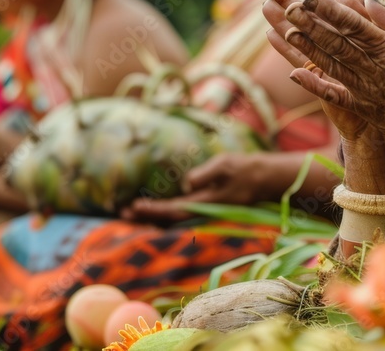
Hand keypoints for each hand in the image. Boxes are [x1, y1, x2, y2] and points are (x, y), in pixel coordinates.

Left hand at [121, 153, 269, 224]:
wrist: (263, 179)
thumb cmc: (244, 169)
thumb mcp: (225, 165)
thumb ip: (205, 174)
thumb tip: (186, 181)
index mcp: (205, 203)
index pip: (173, 209)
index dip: (153, 209)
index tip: (134, 206)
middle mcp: (202, 211)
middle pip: (168, 218)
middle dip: (146, 217)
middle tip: (121, 213)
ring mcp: (204, 211)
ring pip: (173, 219)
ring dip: (152, 217)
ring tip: (130, 213)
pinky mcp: (205, 207)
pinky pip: (180, 214)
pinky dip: (164, 214)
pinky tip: (152, 212)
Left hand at [264, 0, 384, 148]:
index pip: (354, 25)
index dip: (331, 10)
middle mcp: (372, 67)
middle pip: (337, 42)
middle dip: (312, 25)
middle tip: (290, 7)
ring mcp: (363, 88)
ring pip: (331, 64)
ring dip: (308, 48)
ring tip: (288, 32)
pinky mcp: (359, 106)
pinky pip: (333, 95)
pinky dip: (314, 84)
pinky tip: (295, 74)